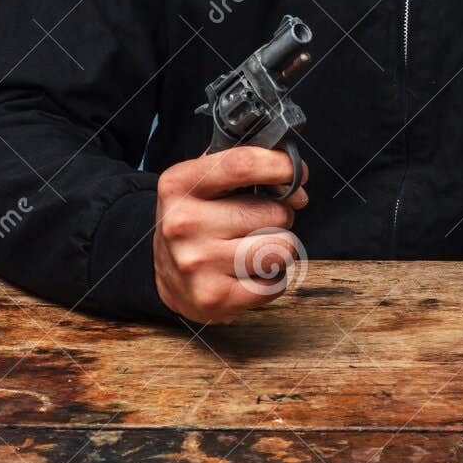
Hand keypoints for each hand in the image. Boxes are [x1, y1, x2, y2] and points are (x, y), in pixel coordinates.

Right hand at [153, 146, 307, 322]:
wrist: (165, 275)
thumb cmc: (196, 221)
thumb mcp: (206, 182)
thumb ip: (247, 171)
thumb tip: (297, 188)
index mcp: (180, 185)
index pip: (242, 165)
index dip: (281, 166)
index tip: (297, 172)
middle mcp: (185, 223)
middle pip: (275, 213)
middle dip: (280, 216)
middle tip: (258, 223)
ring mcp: (199, 263)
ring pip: (282, 248)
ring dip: (279, 249)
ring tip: (254, 248)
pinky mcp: (215, 297)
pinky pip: (275, 284)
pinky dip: (272, 279)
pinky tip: (248, 273)